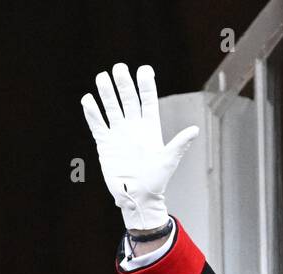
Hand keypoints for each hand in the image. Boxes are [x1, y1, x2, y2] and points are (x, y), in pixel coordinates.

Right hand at [81, 62, 199, 231]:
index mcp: (150, 128)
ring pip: (111, 108)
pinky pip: (98, 125)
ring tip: (102, 78)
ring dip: (107, 93)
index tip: (144, 69)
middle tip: (119, 68)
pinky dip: (93, 114)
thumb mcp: (169, 161)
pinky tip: (88, 100)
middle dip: (123, 84)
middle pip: (128, 100)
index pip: (148, 101)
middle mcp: (133, 127)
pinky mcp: (105, 144)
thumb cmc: (157, 180)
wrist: (139, 197)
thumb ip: (179, 144)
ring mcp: (118, 134)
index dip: (146, 85)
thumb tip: (194, 130)